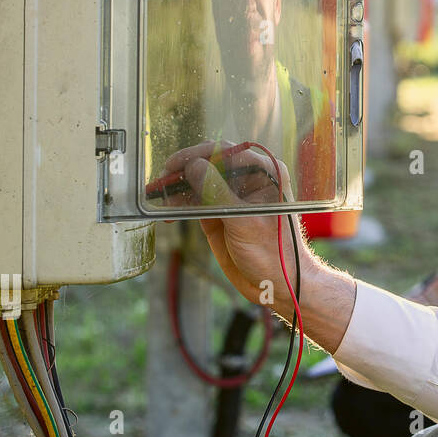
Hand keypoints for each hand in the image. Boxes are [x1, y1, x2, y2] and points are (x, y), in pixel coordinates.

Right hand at [160, 140, 311, 310]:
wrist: (278, 284)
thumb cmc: (274, 253)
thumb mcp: (244, 222)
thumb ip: (218, 194)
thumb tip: (193, 166)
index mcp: (266, 173)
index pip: (226, 152)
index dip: (197, 155)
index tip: (174, 165)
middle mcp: (249, 179)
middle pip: (210, 163)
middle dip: (184, 170)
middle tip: (161, 182)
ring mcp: (233, 196)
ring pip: (199, 181)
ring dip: (179, 188)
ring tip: (159, 198)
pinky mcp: (220, 213)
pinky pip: (196, 201)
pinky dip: (180, 204)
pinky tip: (167, 211)